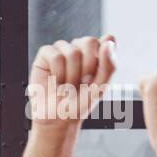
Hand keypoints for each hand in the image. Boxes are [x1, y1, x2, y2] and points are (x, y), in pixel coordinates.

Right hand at [21, 35, 116, 156]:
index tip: (97, 76)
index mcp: (97, 52)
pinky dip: (57, 73)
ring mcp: (62, 49)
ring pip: (72, 51)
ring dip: (71, 75)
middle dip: (87, 67)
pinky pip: (55, 56)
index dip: (102, 59)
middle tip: (81, 83)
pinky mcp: (46, 54)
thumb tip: (108, 39)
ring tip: (67, 86)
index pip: (107, 40)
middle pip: (88, 42)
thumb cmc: (79, 103)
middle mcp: (80, 48)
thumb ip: (110, 63)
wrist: (58, 117)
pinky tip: (56, 82)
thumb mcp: (102, 86)